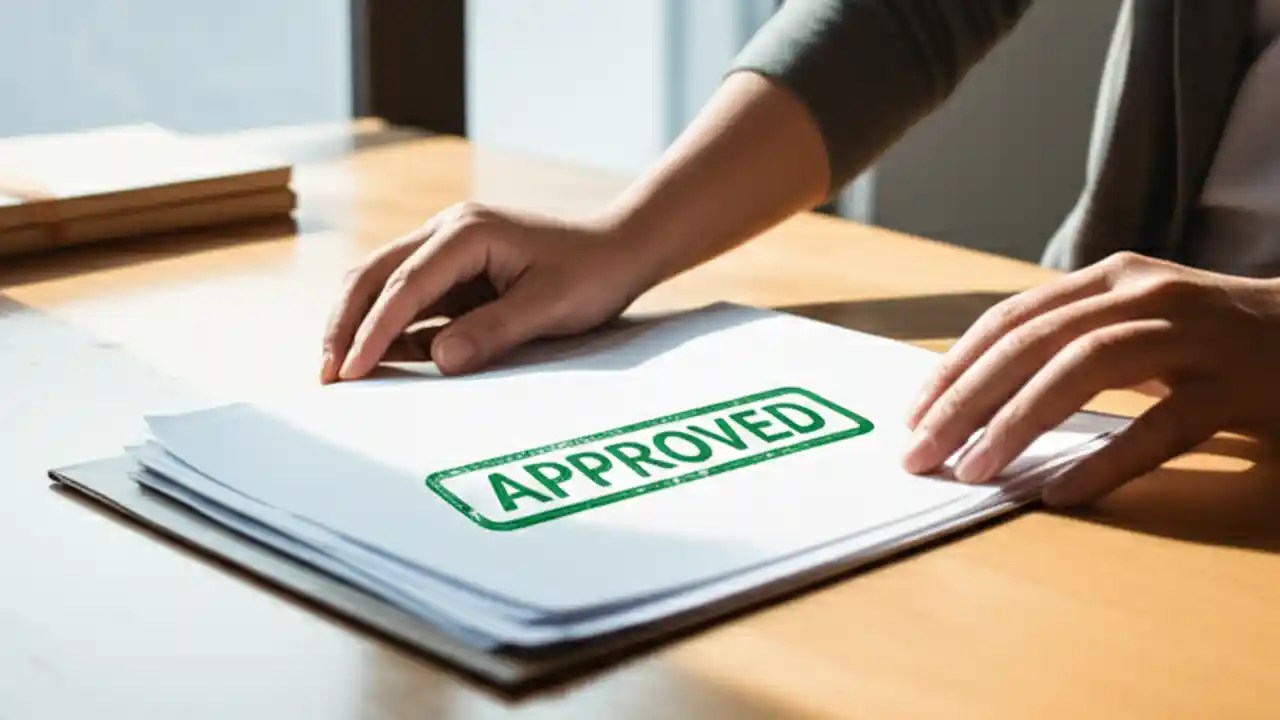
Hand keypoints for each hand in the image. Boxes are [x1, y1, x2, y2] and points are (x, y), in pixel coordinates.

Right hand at [321, 203, 649, 381]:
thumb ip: (494, 330)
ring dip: (357, 326)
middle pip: (373, 275)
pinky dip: (388, 330)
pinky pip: (408, 300)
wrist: (619, 250)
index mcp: (467, 233)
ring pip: (381, 284)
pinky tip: (377, 363)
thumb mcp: (550, 306)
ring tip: (339, 374)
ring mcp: (447, 251)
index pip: (403, 285)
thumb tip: (439, 359)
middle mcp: (446, 233)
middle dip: (344, 325)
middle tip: (328, 376)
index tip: (351, 371)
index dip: (373, 330)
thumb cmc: (591, 273)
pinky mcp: (454, 273)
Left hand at [902, 251, 1279, 505]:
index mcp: (1111, 278)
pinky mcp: (1236, 385)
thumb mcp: (1136, 322)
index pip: (1011, 319)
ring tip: (974, 472)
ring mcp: (1194, 336)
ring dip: (1019, 423)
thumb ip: (1068, 342)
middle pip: (1033, 342)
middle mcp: (1144, 295)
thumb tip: (976, 392)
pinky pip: (1162, 426)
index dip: (954, 366)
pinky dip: (1106, 460)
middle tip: (920, 453)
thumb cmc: (1215, 340)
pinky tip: (1060, 492)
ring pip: (1085, 370)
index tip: (911, 414)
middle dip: (964, 400)